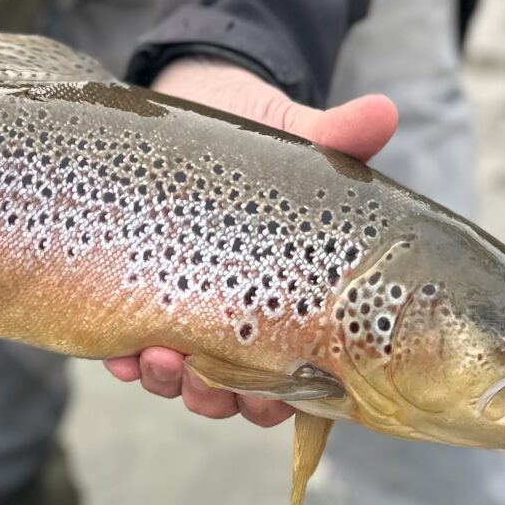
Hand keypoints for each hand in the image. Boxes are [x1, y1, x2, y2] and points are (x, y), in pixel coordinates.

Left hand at [103, 58, 397, 426]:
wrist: (197, 103)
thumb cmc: (262, 135)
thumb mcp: (300, 135)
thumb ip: (339, 135)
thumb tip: (383, 112)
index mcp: (291, 300)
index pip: (298, 378)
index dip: (287, 400)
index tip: (273, 395)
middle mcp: (240, 317)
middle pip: (235, 392)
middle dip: (218, 398)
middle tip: (202, 378)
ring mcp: (186, 308)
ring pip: (180, 379)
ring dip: (168, 383)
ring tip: (158, 359)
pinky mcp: (136, 290)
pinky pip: (126, 347)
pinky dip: (124, 361)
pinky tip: (121, 356)